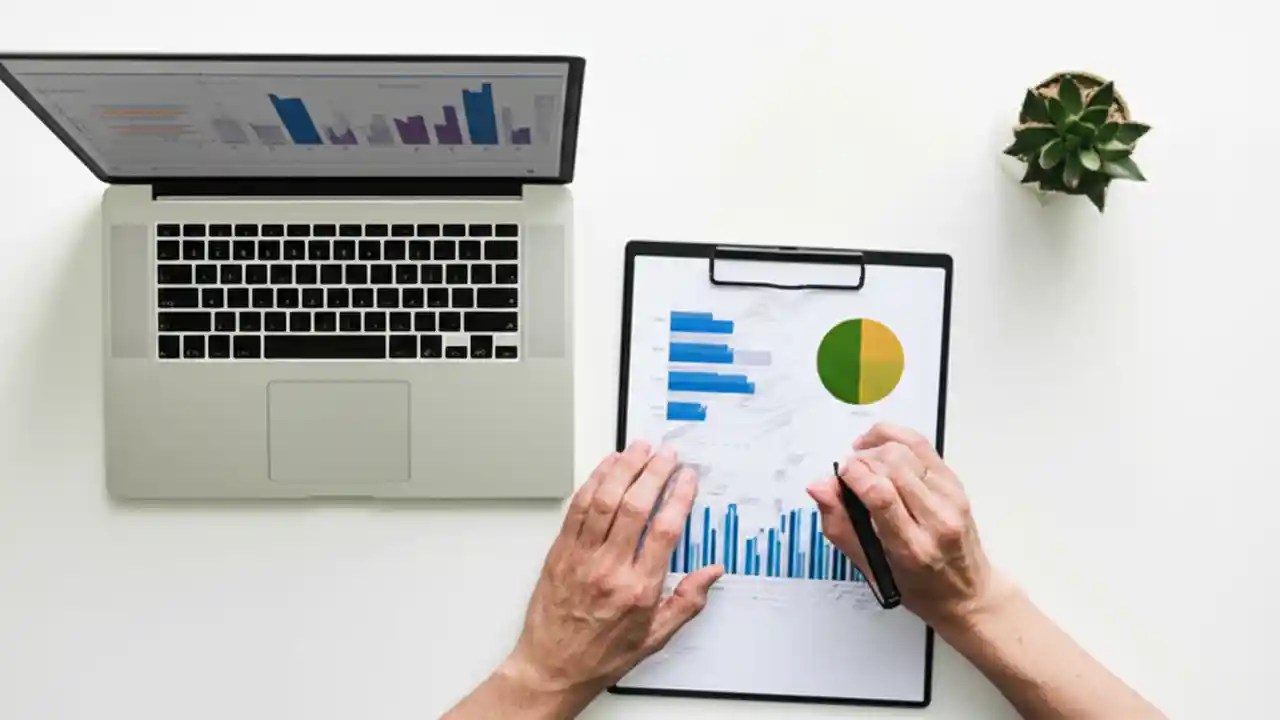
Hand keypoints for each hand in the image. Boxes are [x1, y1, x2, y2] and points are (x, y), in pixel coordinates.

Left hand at [499, 442, 722, 711]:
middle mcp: (610, 568)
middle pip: (635, 506)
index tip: (687, 478)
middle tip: (667, 454)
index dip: (679, 497)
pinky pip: (577, 508)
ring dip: (624, 468)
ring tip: (639, 449)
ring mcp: (582, 557)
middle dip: (654, 473)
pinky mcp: (560, 552)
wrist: (553, 667)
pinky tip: (606, 467)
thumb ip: (687, 602)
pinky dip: (593, 482)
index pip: (664, 530)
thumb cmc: (601, 654)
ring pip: (604, 500)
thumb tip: (711, 573)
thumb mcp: (656, 637)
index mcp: (638, 589)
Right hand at [807, 423, 1014, 630]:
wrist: (965, 592)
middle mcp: (936, 520)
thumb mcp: (870, 568)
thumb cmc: (918, 586)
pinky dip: (894, 438)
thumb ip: (840, 525)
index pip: (880, 495)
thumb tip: (819, 486)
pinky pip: (922, 445)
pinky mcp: (956, 484)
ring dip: (876, 447)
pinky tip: (879, 447)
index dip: (852, 474)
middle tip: (849, 472)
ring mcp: (951, 498)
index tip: (839, 475)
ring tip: (863, 461)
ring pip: (907, 450)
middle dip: (861, 460)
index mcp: (911, 547)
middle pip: (893, 465)